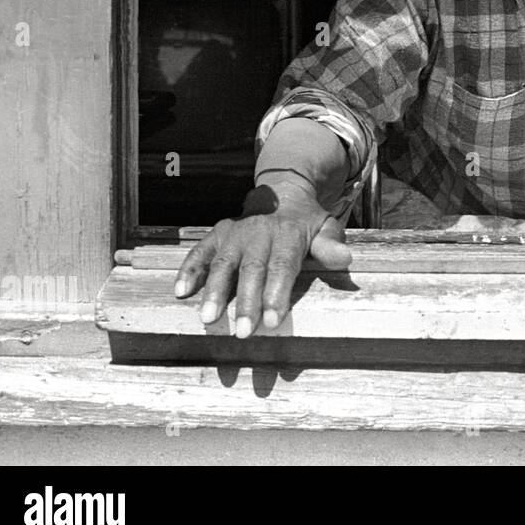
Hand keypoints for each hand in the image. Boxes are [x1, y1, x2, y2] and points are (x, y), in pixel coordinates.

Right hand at [172, 180, 350, 337]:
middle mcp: (258, 233)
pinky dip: (188, 270)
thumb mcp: (326, 228)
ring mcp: (234, 233)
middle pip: (251, 270)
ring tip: (208, 319)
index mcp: (287, 234)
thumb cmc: (306, 222)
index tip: (273, 321)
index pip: (282, 267)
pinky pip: (199, 252)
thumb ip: (331, 245)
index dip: (277, 294)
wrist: (283, 192)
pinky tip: (180, 292)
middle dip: (246, 302)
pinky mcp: (216, 235)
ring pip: (222, 264)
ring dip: (213, 292)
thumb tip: (344, 258)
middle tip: (242, 331)